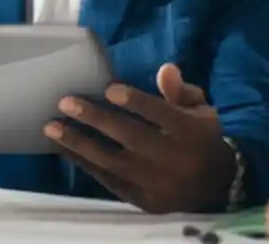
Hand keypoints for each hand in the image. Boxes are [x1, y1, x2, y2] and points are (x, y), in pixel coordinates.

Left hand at [44, 63, 234, 213]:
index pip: (162, 115)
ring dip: (80, 144)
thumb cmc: (200, 136)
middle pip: (132, 138)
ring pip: (114, 163)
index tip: (109, 88)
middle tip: (65, 102)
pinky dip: (87, 165)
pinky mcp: (144, 200)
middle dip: (96, 119)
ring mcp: (158, 184)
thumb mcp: (200, 108)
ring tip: (51, 129)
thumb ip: (180, 90)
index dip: (136, 102)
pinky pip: (111, 182)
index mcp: (191, 132)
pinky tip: (66, 150)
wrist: (216, 184)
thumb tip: (166, 69)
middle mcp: (174, 159)